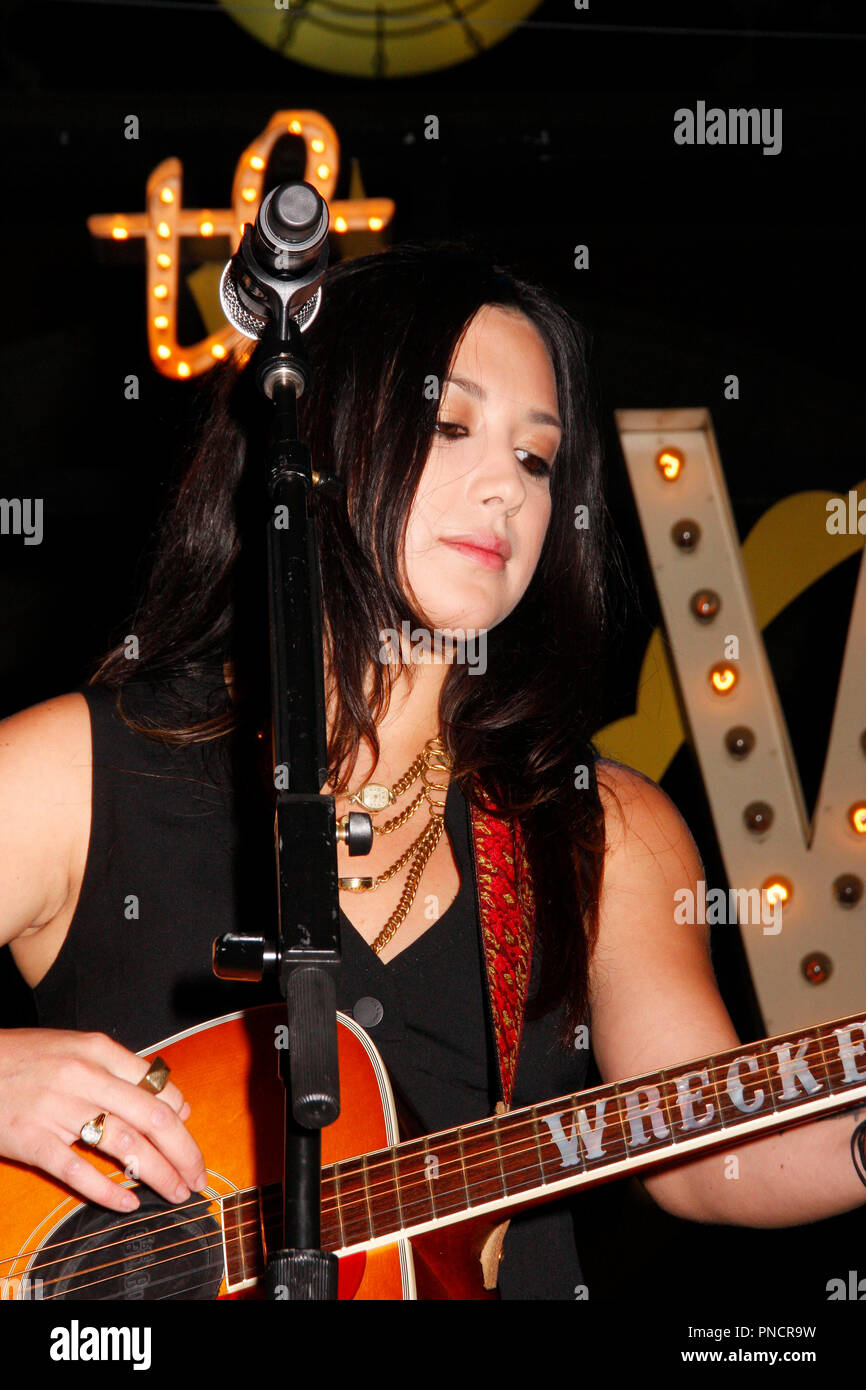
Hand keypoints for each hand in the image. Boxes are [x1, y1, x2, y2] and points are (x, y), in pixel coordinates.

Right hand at [0, 1028, 206, 1212]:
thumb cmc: (26, 1058)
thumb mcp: (76, 1050)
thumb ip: (122, 1072)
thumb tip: (172, 1103)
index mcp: (98, 1051)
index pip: (158, 1085)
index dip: (182, 1116)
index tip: (189, 1137)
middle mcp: (84, 1077)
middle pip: (153, 1117)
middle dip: (184, 1151)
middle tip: (198, 1176)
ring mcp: (58, 1109)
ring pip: (126, 1144)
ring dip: (159, 1173)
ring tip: (176, 1192)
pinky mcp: (33, 1140)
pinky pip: (78, 1170)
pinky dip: (107, 1190)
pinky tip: (128, 1203)